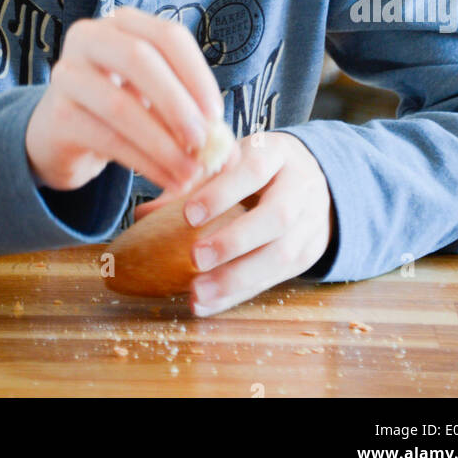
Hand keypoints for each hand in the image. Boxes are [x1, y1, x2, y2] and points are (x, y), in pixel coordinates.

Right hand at [25, 5, 232, 195]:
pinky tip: (167, 179)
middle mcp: (89, 36)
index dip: (197, 74)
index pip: (167, 36)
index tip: (217, 114)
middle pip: (140, 59)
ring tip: (191, 173)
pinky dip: (144, 162)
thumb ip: (191, 113)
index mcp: (122, 22)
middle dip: (178, 104)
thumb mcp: (156, 99)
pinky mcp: (57, 114)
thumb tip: (228, 150)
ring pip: (121, 105)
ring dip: (163, 144)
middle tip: (203, 143)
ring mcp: (67, 73)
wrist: (64, 132)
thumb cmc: (122, 107)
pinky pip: (107, 138)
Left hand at [141, 131, 334, 316]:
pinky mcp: (309, 253)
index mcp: (277, 154)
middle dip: (235, 240)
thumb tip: (143, 214)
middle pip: (276, 217)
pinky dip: (239, 293)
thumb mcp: (234, 159)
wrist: (315, 177)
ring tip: (198, 293)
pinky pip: (276, 278)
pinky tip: (209, 303)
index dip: (223, 192)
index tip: (188, 214)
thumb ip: (194, 181)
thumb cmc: (259, 166)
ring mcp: (310, 223)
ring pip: (282, 255)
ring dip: (237, 278)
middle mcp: (301, 188)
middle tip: (194, 258)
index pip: (254, 169)